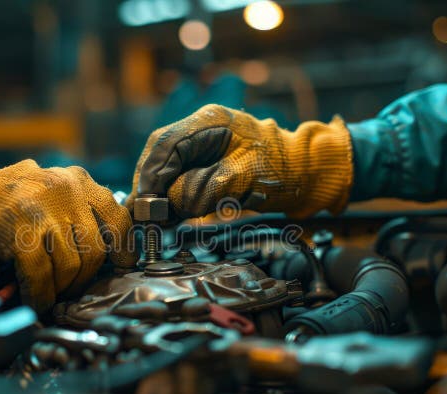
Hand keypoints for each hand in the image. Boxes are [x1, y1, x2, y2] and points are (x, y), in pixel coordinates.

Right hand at [0, 136, 134, 310]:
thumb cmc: (4, 200)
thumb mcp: (50, 192)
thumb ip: (78, 212)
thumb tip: (107, 254)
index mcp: (78, 181)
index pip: (119, 218)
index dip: (124, 250)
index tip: (121, 267)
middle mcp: (66, 189)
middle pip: (96, 250)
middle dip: (83, 278)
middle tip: (69, 289)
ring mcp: (44, 208)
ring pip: (72, 266)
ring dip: (60, 289)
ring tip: (50, 294)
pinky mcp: (21, 227)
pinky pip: (42, 274)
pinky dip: (40, 294)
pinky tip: (35, 301)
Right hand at [127, 104, 353, 218]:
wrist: (302, 170)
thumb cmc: (279, 170)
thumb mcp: (239, 179)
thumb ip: (201, 188)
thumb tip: (168, 203)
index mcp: (209, 121)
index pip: (165, 145)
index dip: (150, 176)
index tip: (144, 204)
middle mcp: (199, 127)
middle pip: (159, 154)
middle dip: (150, 185)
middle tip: (143, 216)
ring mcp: (200, 141)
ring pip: (165, 166)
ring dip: (159, 192)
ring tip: (154, 218)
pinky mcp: (202, 158)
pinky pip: (178, 175)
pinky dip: (171, 194)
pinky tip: (167, 212)